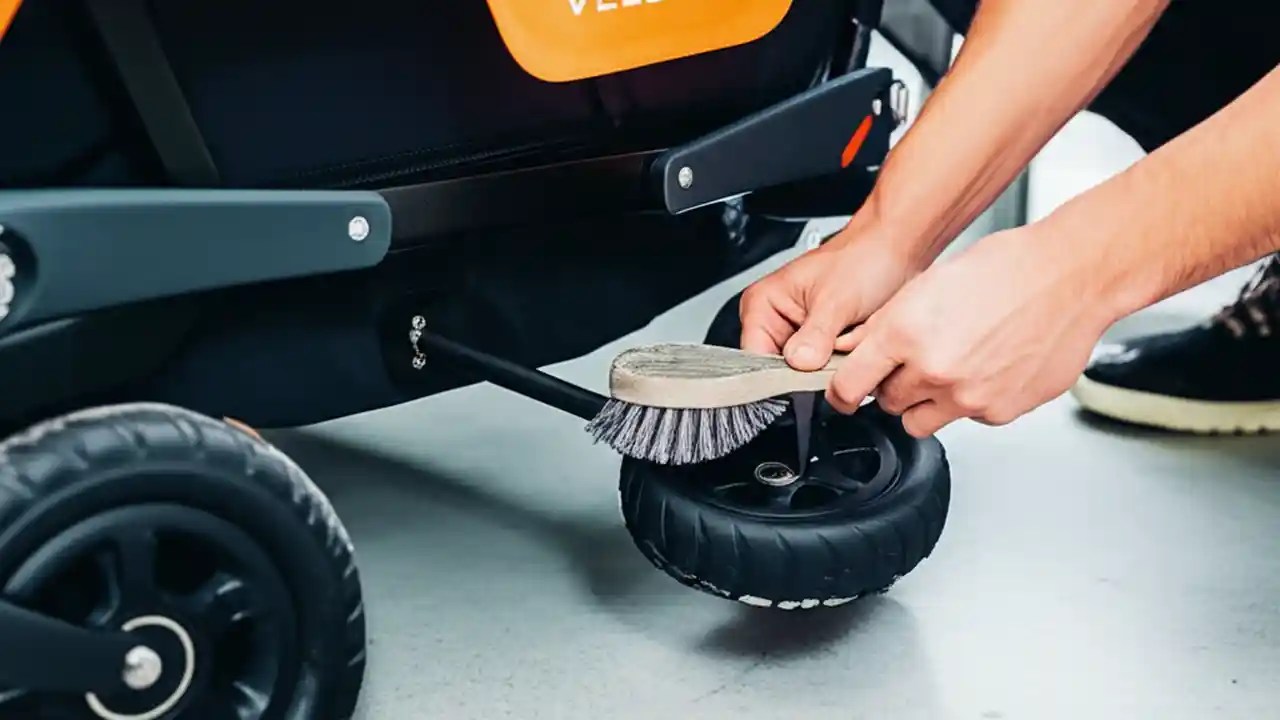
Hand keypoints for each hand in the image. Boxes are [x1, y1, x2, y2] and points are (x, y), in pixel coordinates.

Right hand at [739, 221, 920, 369]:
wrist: (896, 250)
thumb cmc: (864, 258)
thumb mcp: (838, 298)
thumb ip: (816, 334)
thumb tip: (799, 364)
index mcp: (762, 304)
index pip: (756, 359)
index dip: (782, 373)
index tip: (812, 373)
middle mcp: (776, 320)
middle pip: (783, 370)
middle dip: (817, 366)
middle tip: (843, 341)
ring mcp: (799, 334)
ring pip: (808, 373)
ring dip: (835, 364)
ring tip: (854, 335)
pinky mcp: (822, 343)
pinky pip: (827, 369)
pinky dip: (846, 362)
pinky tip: (858, 340)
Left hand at [826, 225, 1115, 436]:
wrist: (1070, 278)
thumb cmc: (1006, 269)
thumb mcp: (927, 283)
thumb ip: (887, 324)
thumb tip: (856, 349)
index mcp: (906, 332)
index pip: (850, 384)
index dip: (842, 392)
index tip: (843, 395)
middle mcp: (934, 369)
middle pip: (887, 403)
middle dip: (894, 386)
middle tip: (915, 362)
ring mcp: (968, 396)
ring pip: (922, 421)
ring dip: (926, 402)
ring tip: (950, 368)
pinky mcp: (999, 411)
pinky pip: (967, 418)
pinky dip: (970, 401)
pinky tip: (987, 368)